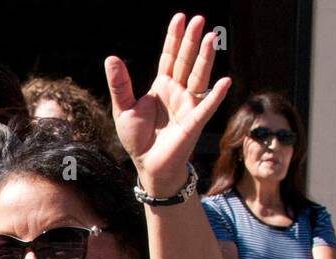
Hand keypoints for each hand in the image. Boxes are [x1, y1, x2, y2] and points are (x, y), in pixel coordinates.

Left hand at [105, 13, 231, 196]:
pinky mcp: (194, 122)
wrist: (147, 165)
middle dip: (193, 41)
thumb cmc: (137, 138)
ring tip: (212, 38)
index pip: (170, 57)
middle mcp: (178, 92)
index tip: (180, 18)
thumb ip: (120, 84)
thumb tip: (111, 58)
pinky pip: (206, 106)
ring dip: (206, 59)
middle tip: (200, 19)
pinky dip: (215, 95)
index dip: (175, 38)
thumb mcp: (123, 108)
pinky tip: (224, 81)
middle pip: (187, 61)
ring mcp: (188, 105)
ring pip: (198, 77)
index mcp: (162, 86)